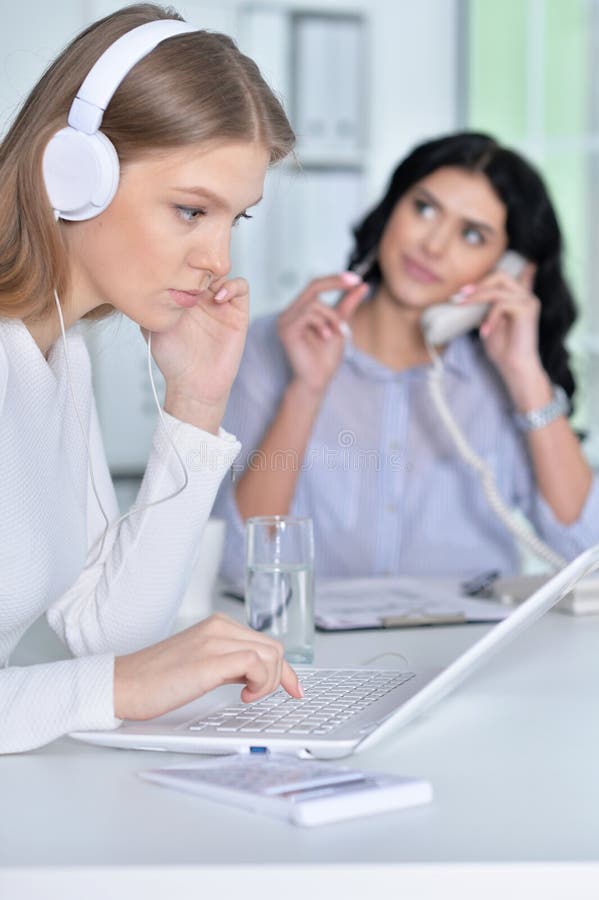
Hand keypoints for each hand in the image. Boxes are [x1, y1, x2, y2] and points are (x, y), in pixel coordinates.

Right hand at [113, 612, 302, 719]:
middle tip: (270, 698)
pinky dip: (260, 682)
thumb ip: (229, 665)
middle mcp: (219, 627)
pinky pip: (256, 662)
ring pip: (270, 653)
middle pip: (274, 647)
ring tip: (248, 697)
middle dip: (282, 676)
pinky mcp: (209, 659)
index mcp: (217, 626)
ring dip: (269, 681)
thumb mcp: (201, 665)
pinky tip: (244, 696)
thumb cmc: (155, 681)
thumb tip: (256, 677)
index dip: (286, 669)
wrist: (122, 685)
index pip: (265, 641)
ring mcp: (214, 640)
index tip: (294, 688)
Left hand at [147, 276, 249, 431]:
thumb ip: (148, 304)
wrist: (193, 383)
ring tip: (203, 286)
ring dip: (215, 273)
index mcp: (184, 295)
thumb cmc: (173, 359)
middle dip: (199, 261)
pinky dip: (232, 286)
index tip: (173, 264)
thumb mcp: (150, 326)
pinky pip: (241, 287)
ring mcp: (221, 303)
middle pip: (206, 264)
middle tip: (190, 269)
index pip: (187, 266)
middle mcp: (203, 296)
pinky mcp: (238, 313)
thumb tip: (135, 280)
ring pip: (224, 271)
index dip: (182, 260)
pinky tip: (217, 298)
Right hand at [277, 272, 368, 394]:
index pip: (315, 286)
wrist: (319, 380)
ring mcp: (285, 321)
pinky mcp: (286, 331)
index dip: (335, 279)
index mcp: (299, 311)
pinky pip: (307, 314)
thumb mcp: (340, 325)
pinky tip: (326, 337)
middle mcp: (289, 313)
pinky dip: (322, 323)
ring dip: (331, 315)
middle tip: (355, 283)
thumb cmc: (326, 357)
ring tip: (337, 332)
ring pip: (313, 302)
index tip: (356, 278)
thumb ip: (347, 305)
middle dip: (336, 283)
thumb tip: (362, 285)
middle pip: (312, 286)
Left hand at [458, 263, 548, 400]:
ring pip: (498, 288)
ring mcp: (528, 301)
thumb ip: (484, 306)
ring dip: (477, 297)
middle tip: (460, 296)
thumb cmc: (502, 349)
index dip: (502, 270)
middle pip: (501, 275)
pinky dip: (490, 317)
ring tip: (462, 306)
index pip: (515, 273)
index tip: (474, 281)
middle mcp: (526, 296)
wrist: (515, 368)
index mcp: (518, 298)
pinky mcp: (527, 309)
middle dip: (478, 284)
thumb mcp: (488, 322)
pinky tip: (485, 332)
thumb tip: (465, 294)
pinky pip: (501, 304)